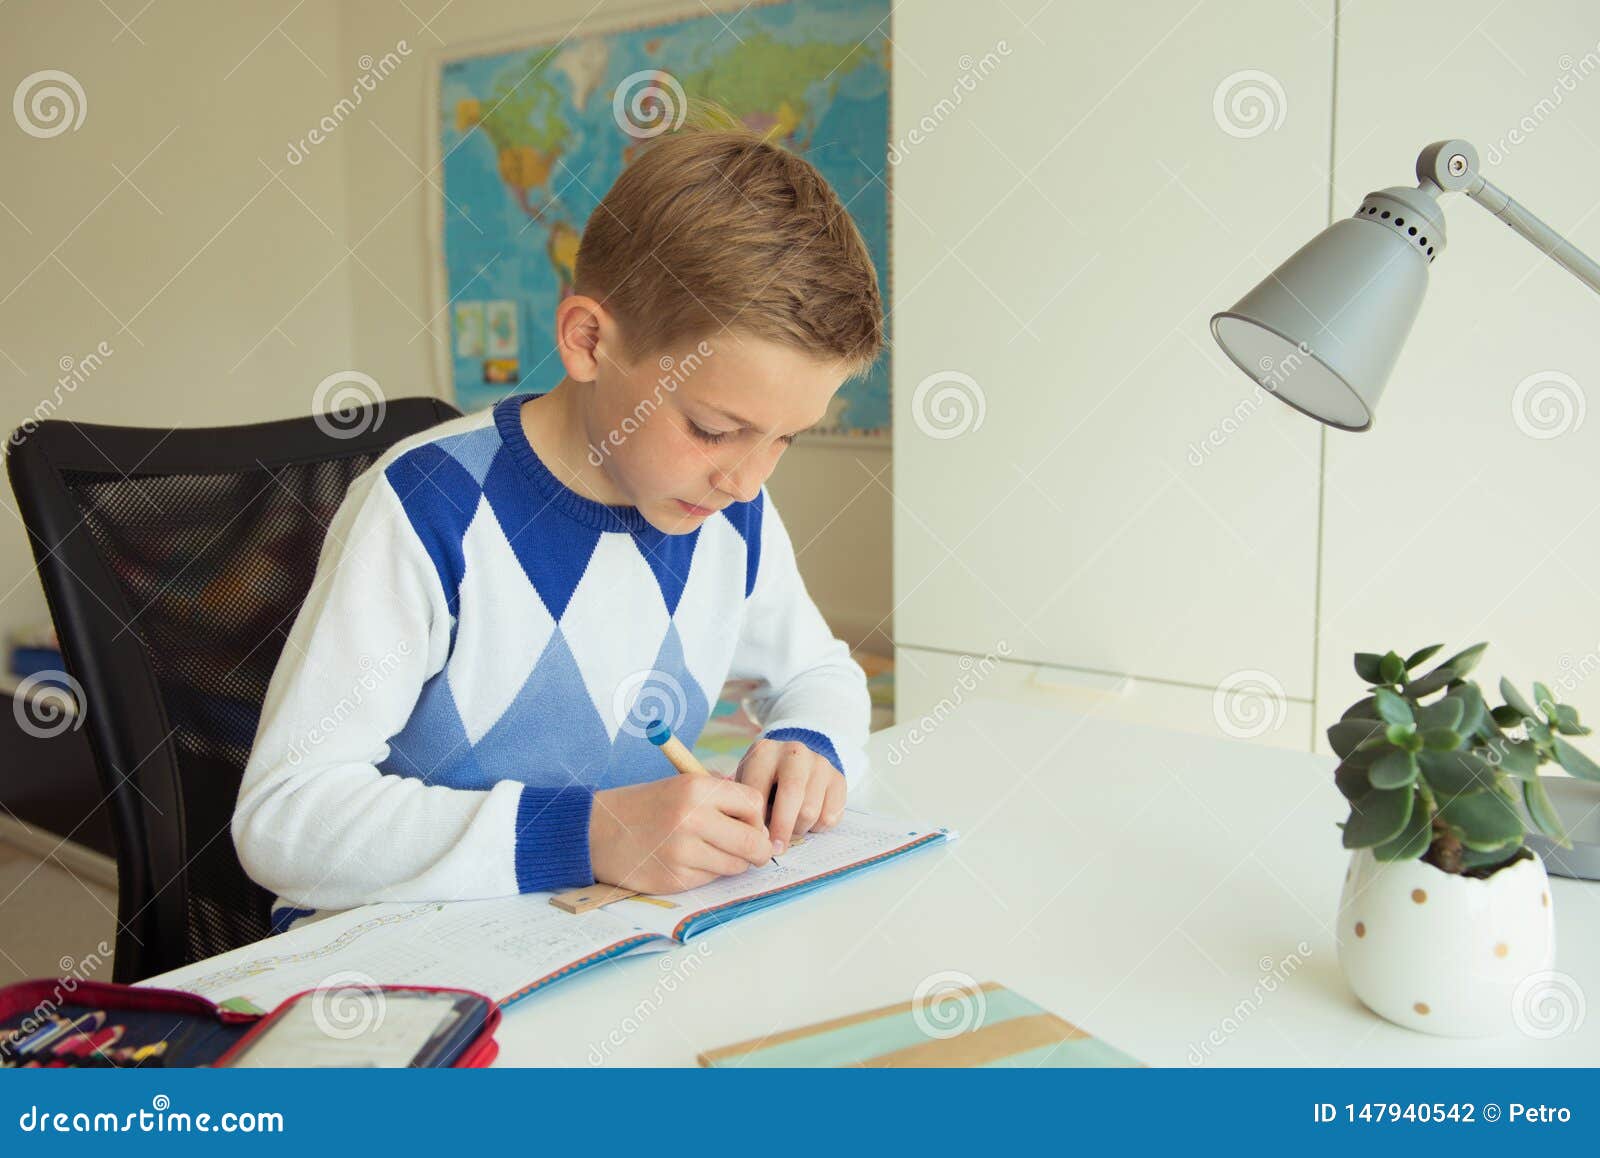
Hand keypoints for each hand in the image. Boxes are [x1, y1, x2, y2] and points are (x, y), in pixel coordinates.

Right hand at [589, 775, 774, 893]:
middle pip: (754, 842)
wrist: (597, 832)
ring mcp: (684, 852)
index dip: (756, 817)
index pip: (753, 804)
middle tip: (753, 850)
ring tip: (711, 851)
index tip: (749, 823)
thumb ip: (720, 794)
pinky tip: (688, 861)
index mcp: (696, 788)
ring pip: (737, 865)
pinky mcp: (676, 878)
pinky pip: (712, 879)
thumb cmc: (645, 806)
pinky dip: (708, 873)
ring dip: (732, 862)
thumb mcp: (680, 784)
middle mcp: (692, 818)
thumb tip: (760, 816)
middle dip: (758, 849)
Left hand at [734, 738, 846, 853]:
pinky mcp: (838, 778)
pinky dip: (818, 827)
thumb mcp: (748, 782)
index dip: (756, 820)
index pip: (758, 790)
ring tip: (791, 827)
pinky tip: (809, 820)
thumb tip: (757, 837)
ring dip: (799, 828)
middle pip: (791, 798)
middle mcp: (795, 753)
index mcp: (765, 752)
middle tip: (776, 849)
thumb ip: (748, 805)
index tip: (755, 841)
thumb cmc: (766, 777)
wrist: (796, 758)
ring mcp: (820, 764)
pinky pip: (831, 816)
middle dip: (782, 829)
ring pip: (811, 811)